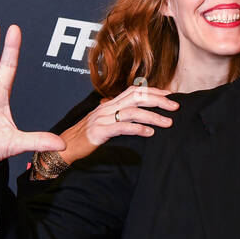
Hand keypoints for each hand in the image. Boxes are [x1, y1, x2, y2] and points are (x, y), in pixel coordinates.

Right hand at [36, 84, 179, 175]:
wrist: (63, 148)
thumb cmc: (85, 136)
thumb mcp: (103, 121)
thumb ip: (118, 115)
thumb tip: (136, 112)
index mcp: (109, 104)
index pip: (135, 90)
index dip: (154, 91)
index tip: (170, 95)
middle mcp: (106, 108)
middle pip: (137, 97)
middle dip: (159, 100)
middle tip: (176, 106)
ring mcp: (102, 119)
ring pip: (132, 111)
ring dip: (153, 116)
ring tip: (168, 122)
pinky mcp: (99, 132)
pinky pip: (121, 127)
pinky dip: (138, 129)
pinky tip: (149, 133)